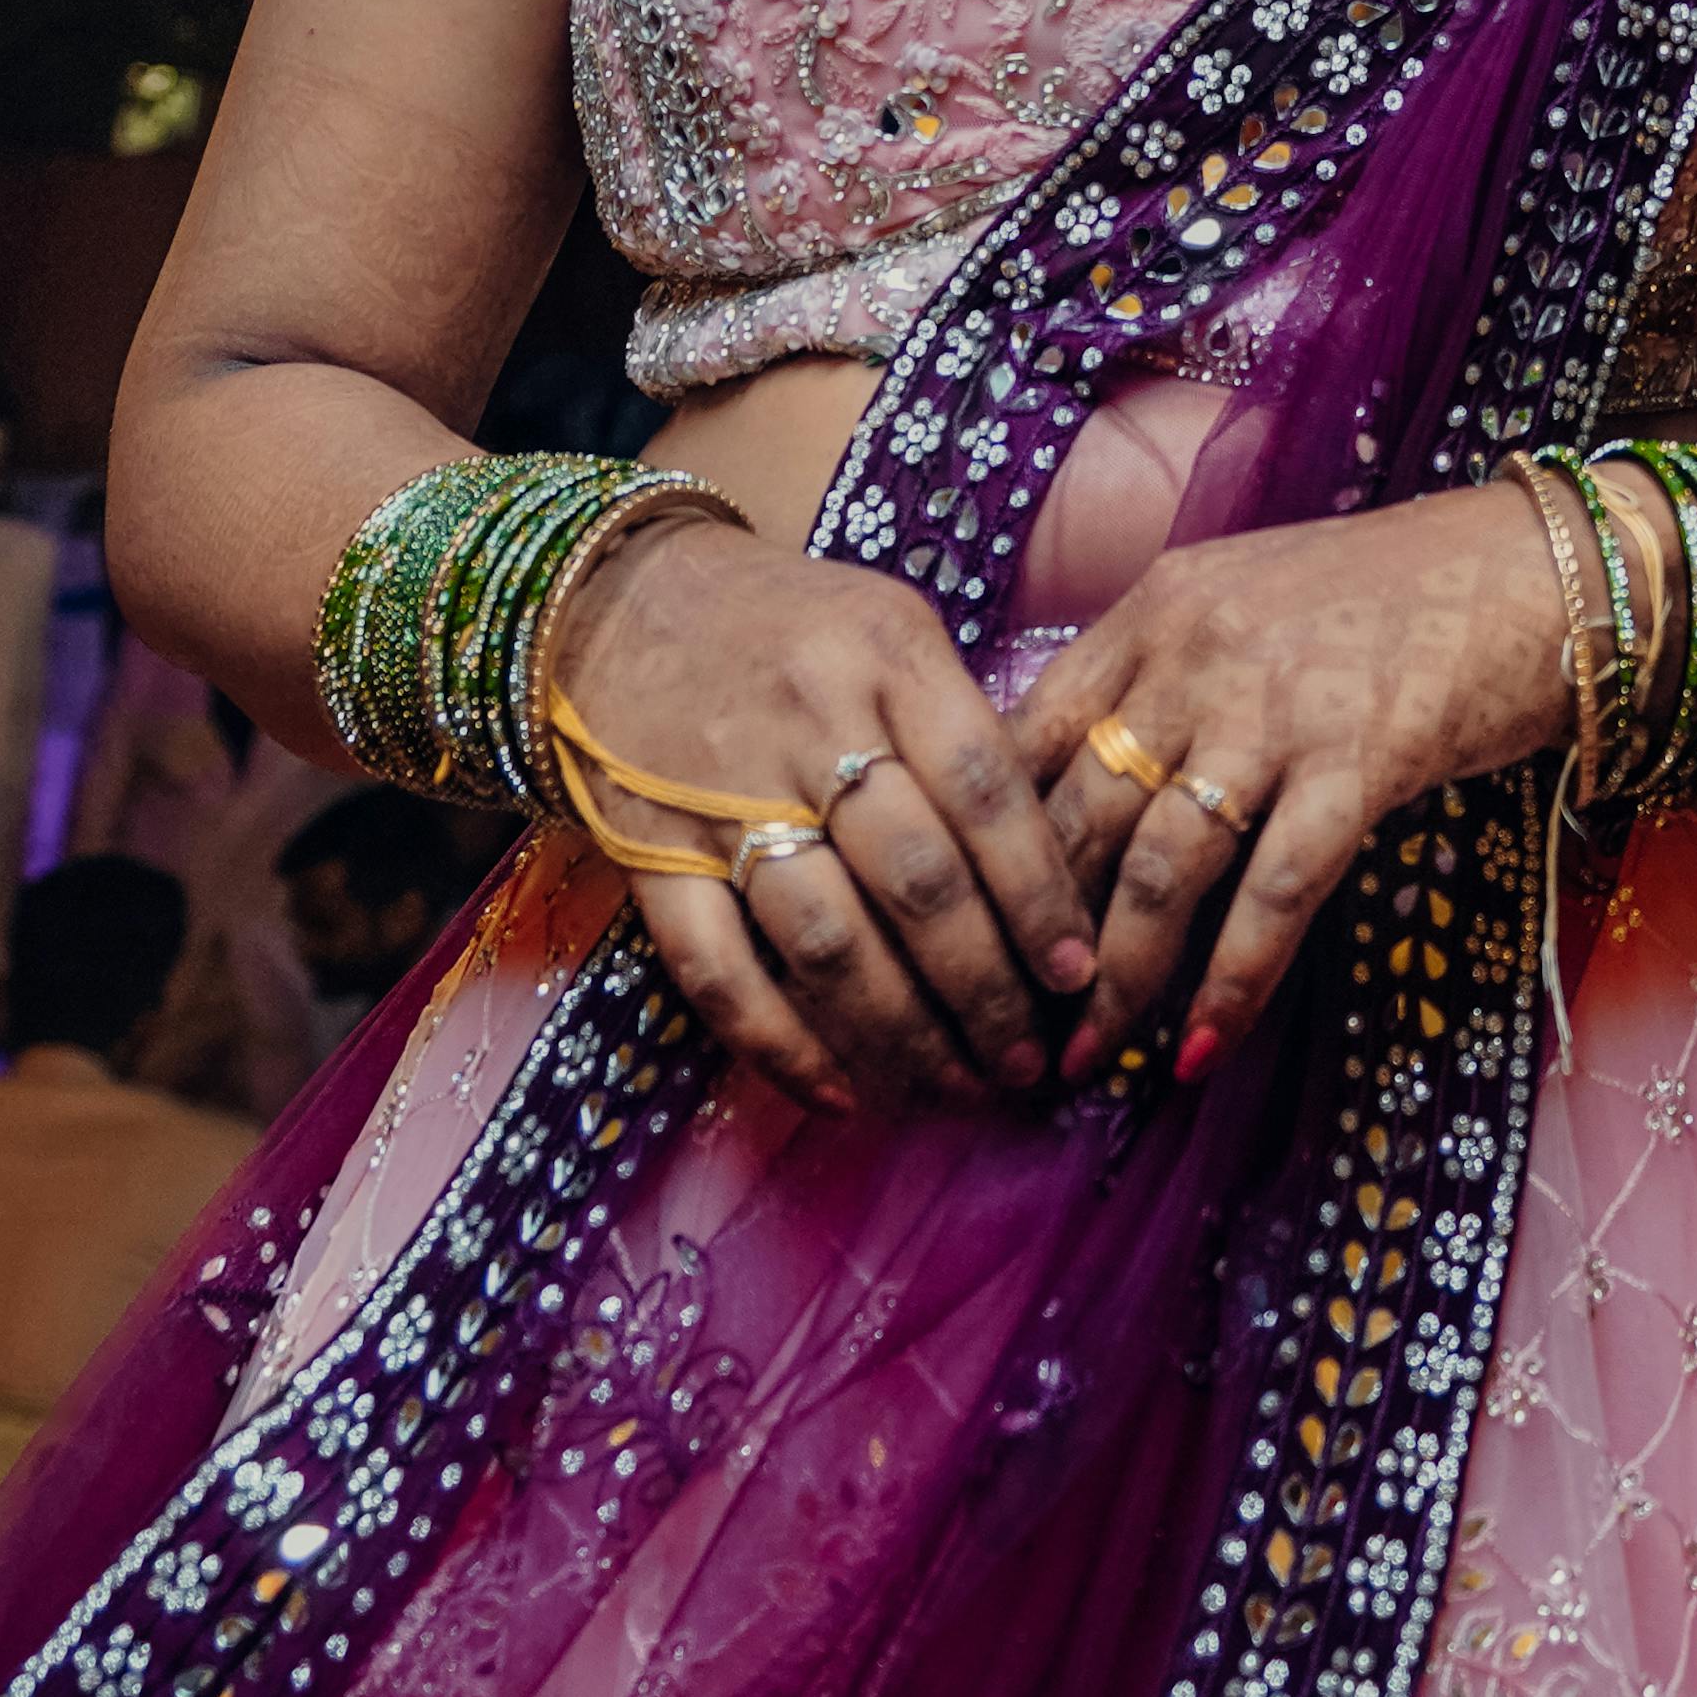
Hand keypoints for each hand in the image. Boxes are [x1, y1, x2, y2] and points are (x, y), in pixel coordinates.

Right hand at [559, 516, 1094, 1114]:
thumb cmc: (792, 629)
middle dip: (984, 989)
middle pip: (914, 880)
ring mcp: (721, 795)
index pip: (984, 791)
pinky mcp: (650, 854)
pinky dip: (781, 1044)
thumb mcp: (893, 632)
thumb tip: (1053, 872)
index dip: (1039, 894)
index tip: (1078, 975)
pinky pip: (718, 971)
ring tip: (959, 1088)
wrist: (618, 602)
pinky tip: (841, 1094)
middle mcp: (809, 725)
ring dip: (902, 1035)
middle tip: (1029, 1059)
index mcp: (887, 657)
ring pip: (827, 941)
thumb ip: (962, 732)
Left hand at [1006, 484, 1578, 1080]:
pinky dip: (1233, 981)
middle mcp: (1197, 652)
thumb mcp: (1245, 603)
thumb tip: (1083, 791)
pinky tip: (1203, 1047)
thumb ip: (1161, 676)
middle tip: (1007, 1022)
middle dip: (1033, 935)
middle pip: (1077, 814)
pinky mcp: (1360, 762)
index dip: (988, 848)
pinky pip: (1274, 893)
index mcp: (1155, 609)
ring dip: (1117, 979)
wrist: (1532, 569)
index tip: (966, 932)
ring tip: (1089, 1056)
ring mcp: (1277, 708)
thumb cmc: (1390, 596)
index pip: (1028, 736)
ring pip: (1158, 868)